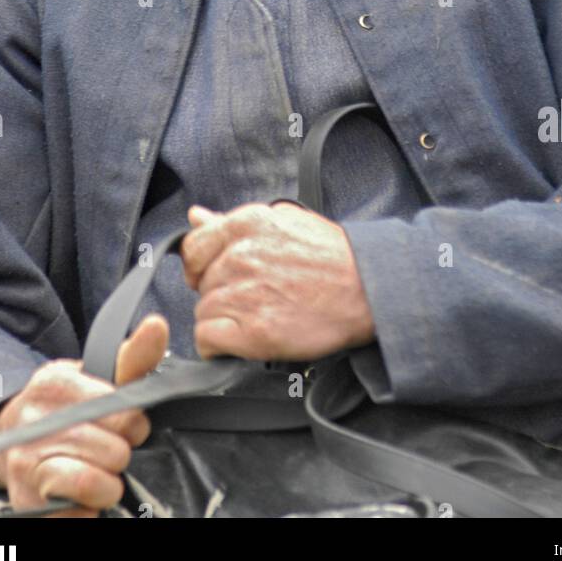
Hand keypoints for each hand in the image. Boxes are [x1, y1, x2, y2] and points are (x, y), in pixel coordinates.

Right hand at [0, 313, 168, 517]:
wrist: (8, 439)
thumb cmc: (67, 407)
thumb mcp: (97, 376)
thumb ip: (133, 357)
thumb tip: (157, 324)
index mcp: (56, 383)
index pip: (125, 413)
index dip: (134, 425)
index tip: (124, 426)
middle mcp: (36, 423)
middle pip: (115, 452)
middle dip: (120, 455)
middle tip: (108, 451)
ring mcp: (25, 464)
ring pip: (96, 484)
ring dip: (107, 486)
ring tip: (98, 474)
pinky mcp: (24, 503)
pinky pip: (77, 518)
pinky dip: (88, 513)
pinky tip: (81, 498)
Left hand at [179, 201, 374, 360]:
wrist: (368, 290)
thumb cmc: (331, 256)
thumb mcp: (283, 223)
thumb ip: (233, 222)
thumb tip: (197, 216)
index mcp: (247, 224)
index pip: (192, 247)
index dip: (203, 266)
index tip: (218, 275)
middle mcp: (242, 256)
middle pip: (201, 284)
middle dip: (221, 292)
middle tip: (256, 296)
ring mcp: (246, 294)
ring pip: (204, 312)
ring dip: (224, 319)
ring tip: (259, 315)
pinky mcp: (253, 332)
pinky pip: (207, 339)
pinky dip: (219, 344)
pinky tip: (245, 338)